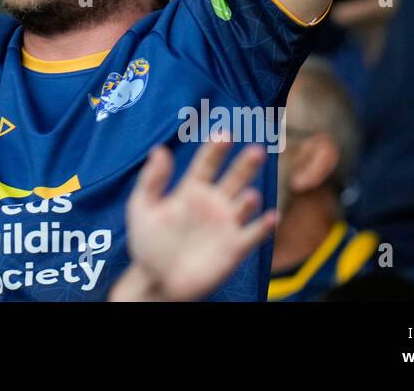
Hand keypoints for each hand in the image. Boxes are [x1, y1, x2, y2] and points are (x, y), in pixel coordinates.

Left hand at [122, 141, 275, 301]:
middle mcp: (213, 203)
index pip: (207, 164)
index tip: (225, 133)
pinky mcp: (234, 248)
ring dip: (250, 199)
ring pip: (245, 205)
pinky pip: (253, 234)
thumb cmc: (147, 243)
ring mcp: (226, 225)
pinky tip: (271, 216)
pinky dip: (264, 226)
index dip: (216, 149)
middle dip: (245, 165)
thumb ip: (151, 180)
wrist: (156, 281)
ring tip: (250, 194)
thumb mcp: (142, 208)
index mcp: (191, 190)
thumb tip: (159, 150)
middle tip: (256, 150)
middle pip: (234, 178)